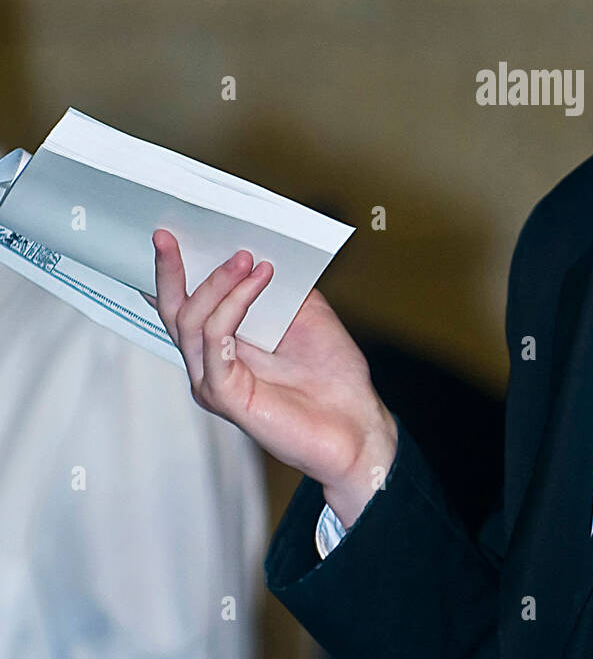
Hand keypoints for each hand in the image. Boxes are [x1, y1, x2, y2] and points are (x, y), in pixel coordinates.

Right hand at [149, 229, 396, 525]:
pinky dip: (234, 306)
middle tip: (171, 235)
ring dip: (218, 282)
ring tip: (246, 257)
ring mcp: (213, 382)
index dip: (172, 272)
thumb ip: (278, 285)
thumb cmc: (334, 375)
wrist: (357, 424)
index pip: (185, 306)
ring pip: (192, 323)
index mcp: (223, 347)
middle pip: (174, 313)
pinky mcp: (225, 396)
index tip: (170, 234)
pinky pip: (216, 342)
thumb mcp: (306, 313)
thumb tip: (259, 246)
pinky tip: (257, 282)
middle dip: (170, 271)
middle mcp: (209, 365)